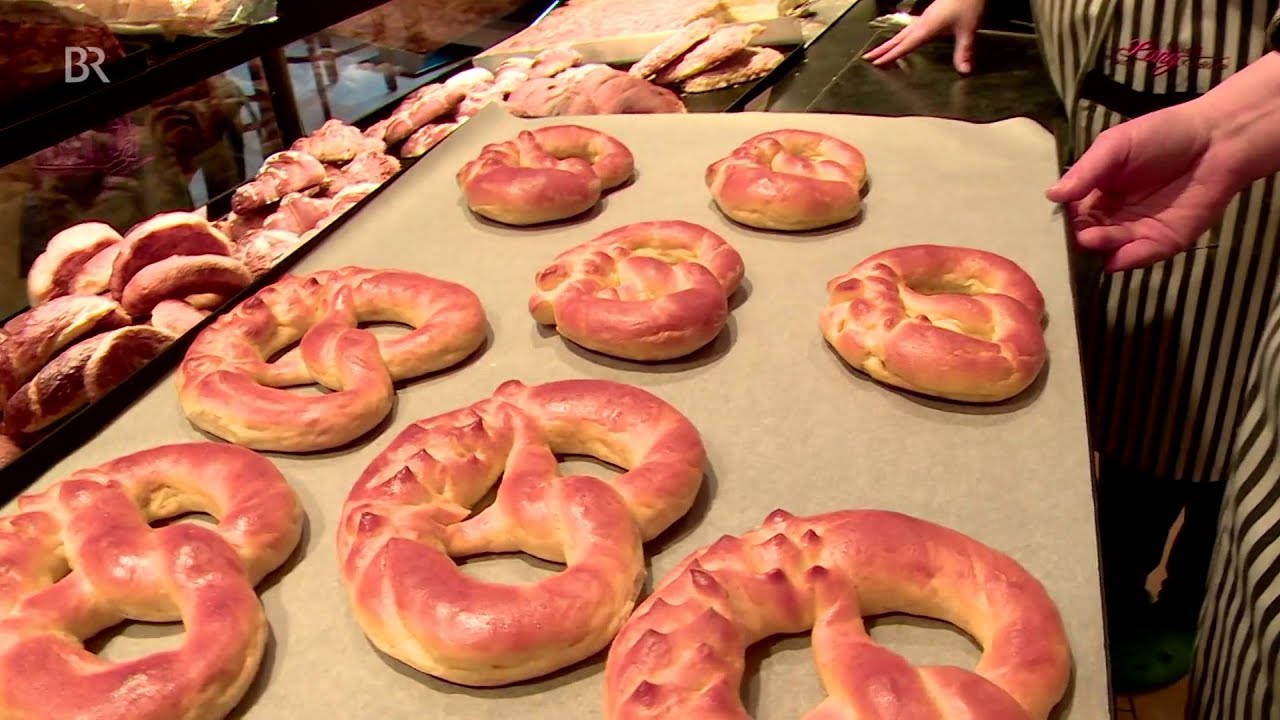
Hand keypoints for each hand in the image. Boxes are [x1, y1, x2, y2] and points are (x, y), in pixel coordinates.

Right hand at [861, 0, 985, 73]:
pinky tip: (905, 34)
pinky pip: (911, 26)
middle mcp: (922, 22)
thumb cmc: (968, 4)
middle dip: (882, 48)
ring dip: (890, 41)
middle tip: (867, 57)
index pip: (905, 45)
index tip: (876, 62)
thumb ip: (964, 50)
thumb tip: (964, 71)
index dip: (891, 55)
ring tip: (880, 49)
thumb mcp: (968, 29)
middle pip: (898, 38)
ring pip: (902, 32)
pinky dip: (903, 34)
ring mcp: (925, 17)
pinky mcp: (931, 13)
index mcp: (927, 28)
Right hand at [1045, 102, 1247, 271]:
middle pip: (1088, 233)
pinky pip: (1140, 256)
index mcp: (1098, 191)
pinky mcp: (1164, 241)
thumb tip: (1051, 195)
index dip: (1062, 219)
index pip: (1073, 212)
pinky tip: (1114, 257)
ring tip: (1090, 239)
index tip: (1049, 224)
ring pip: (1110, 247)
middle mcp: (1114, 215)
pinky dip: (1127, 260)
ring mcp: (1138, 230)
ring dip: (1099, 247)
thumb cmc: (1163, 135)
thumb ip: (1086, 171)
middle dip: (1077, 237)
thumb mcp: (1116, 145)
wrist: (1218, 140)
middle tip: (1070, 236)